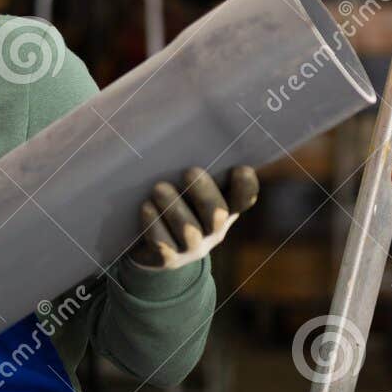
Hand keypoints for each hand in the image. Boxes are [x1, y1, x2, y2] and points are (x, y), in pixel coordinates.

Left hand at [129, 166, 258, 271]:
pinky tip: (146, 207)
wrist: (150, 249)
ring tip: (159, 189)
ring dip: (174, 207)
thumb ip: (197, 170)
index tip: (239, 168)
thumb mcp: (188, 190)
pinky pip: (163, 244)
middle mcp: (212, 230)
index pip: (244, 199)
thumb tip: (189, 131)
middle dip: (204, 192)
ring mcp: (192, 247)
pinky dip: (154, 224)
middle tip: (190, 171)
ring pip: (189, 230)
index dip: (246, 186)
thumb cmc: (173, 205)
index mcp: (224, 208)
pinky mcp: (168, 259)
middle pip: (217, 215)